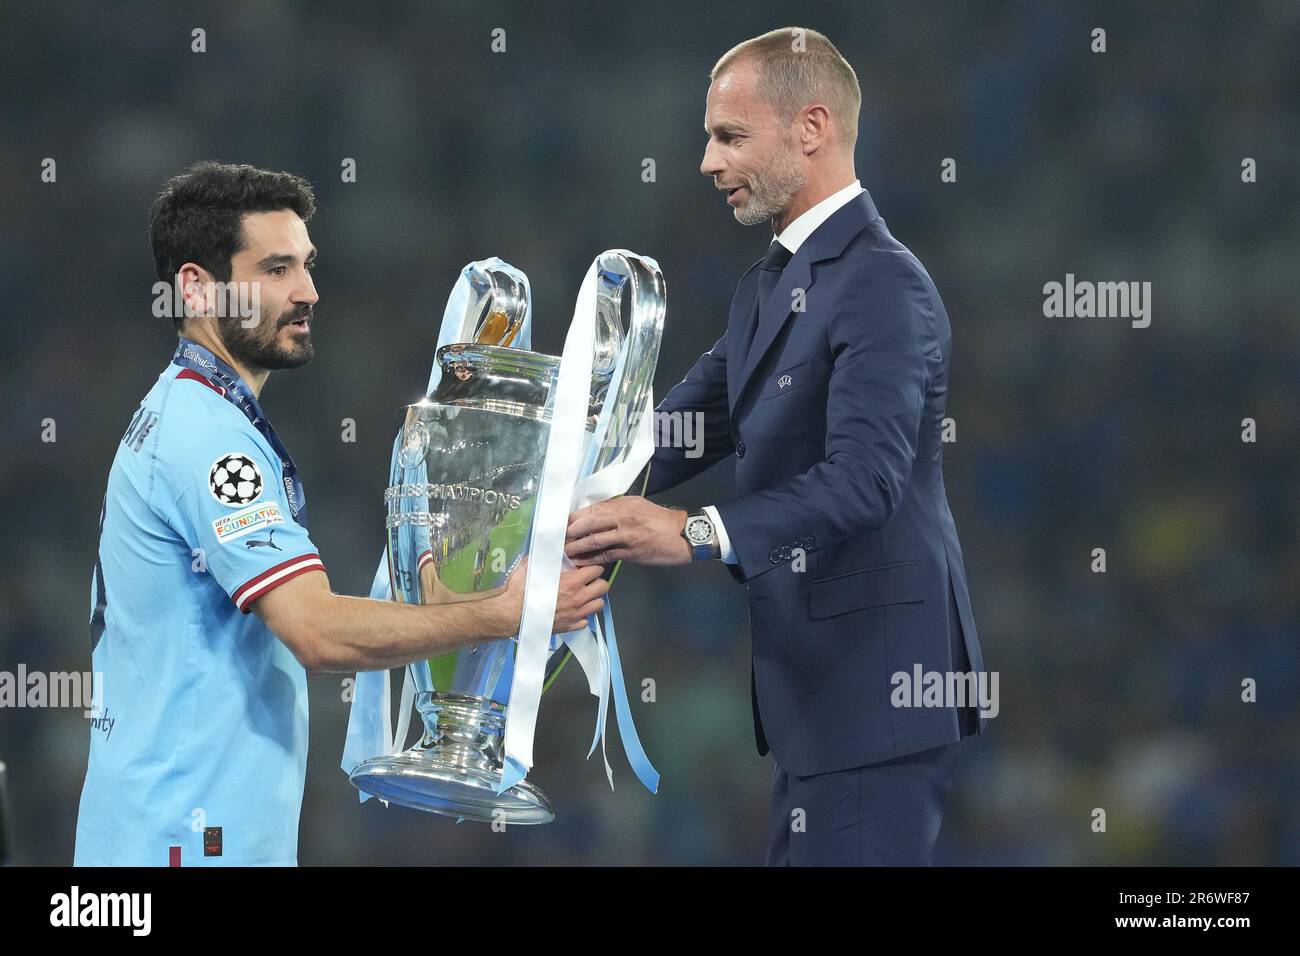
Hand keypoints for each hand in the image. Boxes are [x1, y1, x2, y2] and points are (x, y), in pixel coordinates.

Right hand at [491, 557, 609, 635]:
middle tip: (586, 582)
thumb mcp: (533, 565)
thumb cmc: (521, 588)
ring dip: (593, 599)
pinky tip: (573, 611)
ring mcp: (576, 614)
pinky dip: (582, 615)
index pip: (597, 570)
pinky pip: (586, 621)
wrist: (511, 613)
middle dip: (596, 582)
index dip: (592, 567)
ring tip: (582, 596)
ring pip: (598, 605)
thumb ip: (547, 558)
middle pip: (603, 587)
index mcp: (573, 581)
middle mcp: (579, 597)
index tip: (586, 568)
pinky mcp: (571, 626)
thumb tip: (551, 548)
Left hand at [565, 496, 692, 566]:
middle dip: (570, 532)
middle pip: (589, 523)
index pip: (592, 510)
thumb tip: (595, 515)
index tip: (561, 524)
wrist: (682, 535)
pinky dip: (591, 559)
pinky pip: (605, 555)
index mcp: (622, 504)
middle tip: (557, 540)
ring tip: (565, 553)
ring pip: (594, 540)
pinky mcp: (631, 552)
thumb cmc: (660, 521)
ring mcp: (626, 535)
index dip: (574, 518)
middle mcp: (622, 516)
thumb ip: (617, 509)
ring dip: (577, 547)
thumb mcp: (638, 507)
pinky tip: (582, 562)